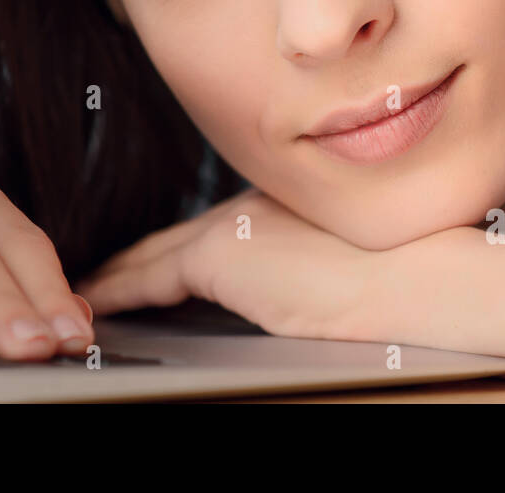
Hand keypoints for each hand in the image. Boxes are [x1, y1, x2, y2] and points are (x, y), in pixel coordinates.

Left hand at [74, 187, 382, 341]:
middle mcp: (252, 206)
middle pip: (178, 237)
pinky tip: (95, 302)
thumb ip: (316, 260)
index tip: (157, 259)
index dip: (183, 245)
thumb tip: (315, 285)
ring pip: (156, 254)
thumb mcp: (353, 258)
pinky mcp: (218, 256)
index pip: (217, 228)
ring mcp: (232, 226)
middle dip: (139, 255)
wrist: (415, 274)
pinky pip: (149, 278)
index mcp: (283, 203)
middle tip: (100, 270)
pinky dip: (118, 291)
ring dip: (120, 274)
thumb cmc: (407, 275)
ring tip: (88, 288)